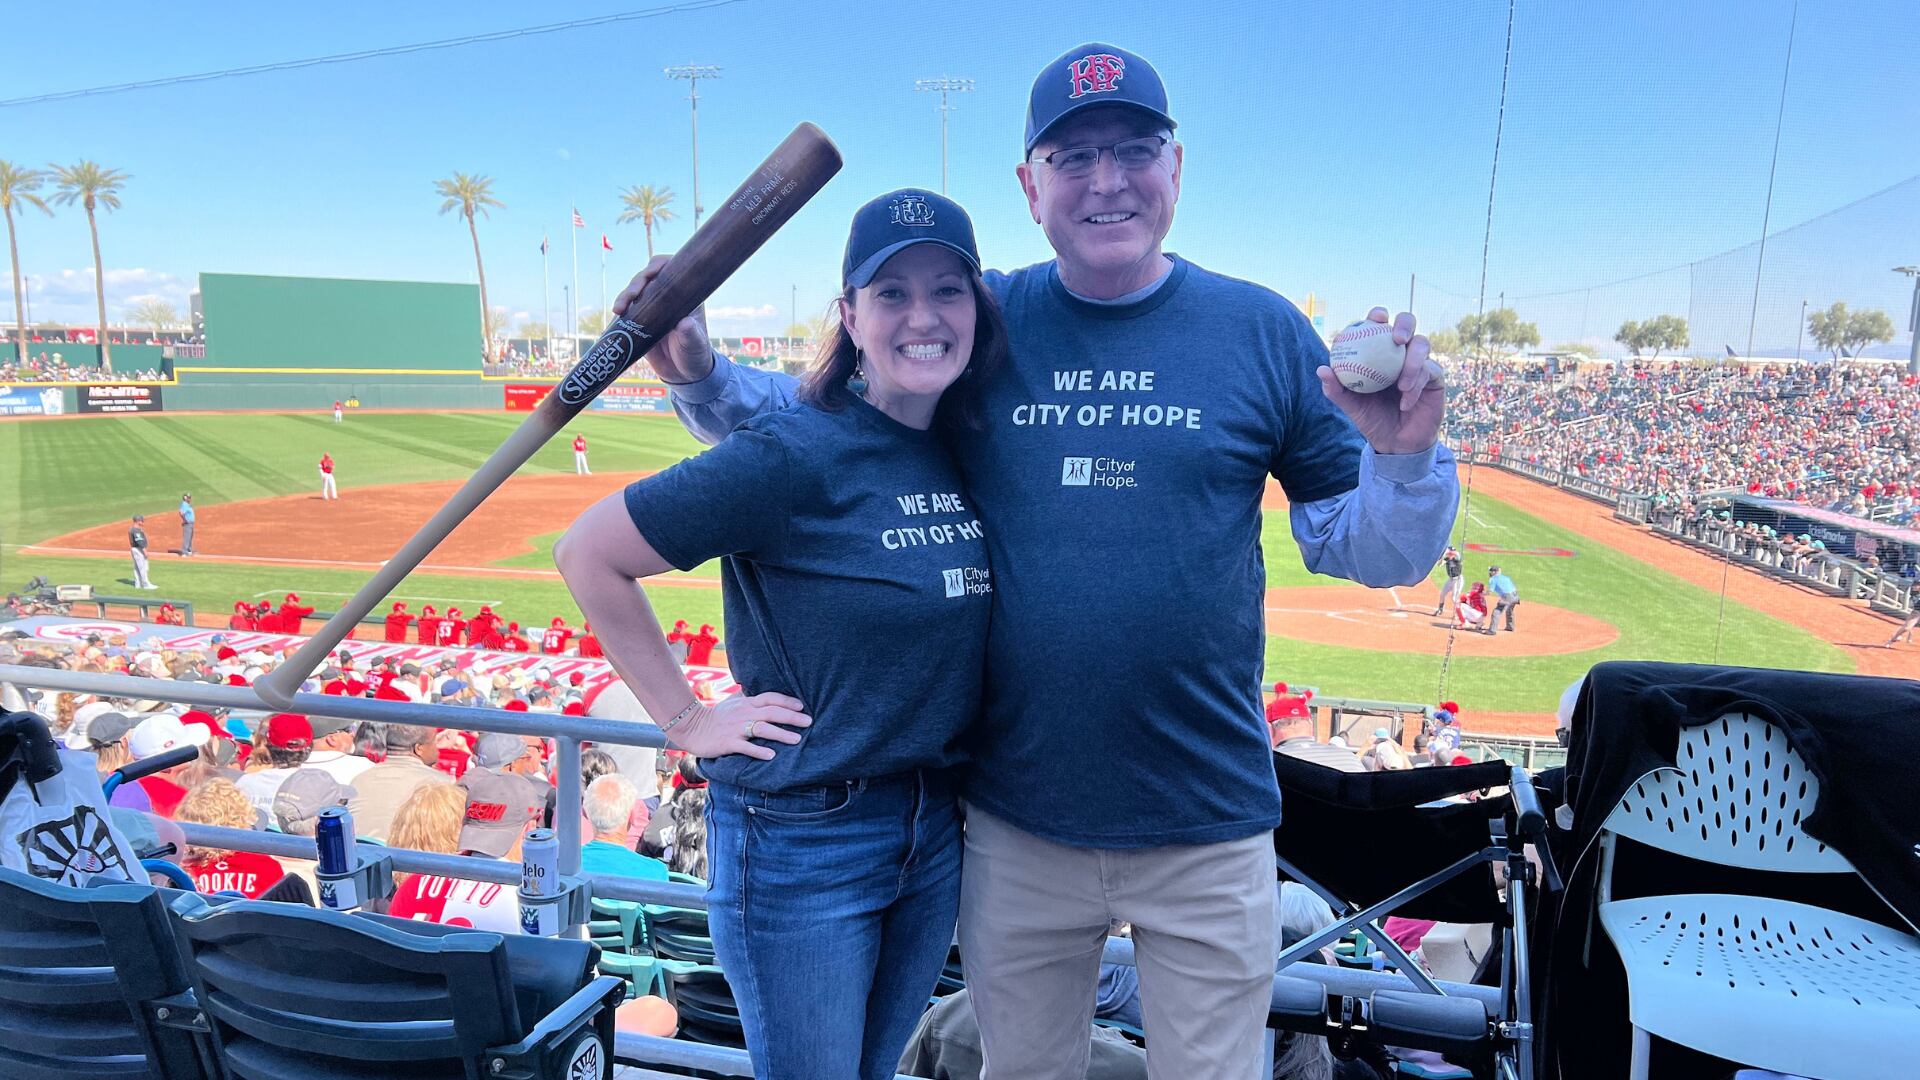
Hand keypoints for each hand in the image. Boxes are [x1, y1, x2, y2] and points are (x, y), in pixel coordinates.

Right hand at [613, 254, 714, 383]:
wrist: (683, 374)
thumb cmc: (695, 355)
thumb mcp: (696, 345)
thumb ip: (692, 334)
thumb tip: (684, 323)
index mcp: (685, 294)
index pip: (671, 269)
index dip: (658, 266)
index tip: (650, 273)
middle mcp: (667, 296)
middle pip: (647, 278)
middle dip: (636, 283)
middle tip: (630, 296)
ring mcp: (651, 307)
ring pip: (634, 293)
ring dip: (624, 297)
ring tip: (618, 309)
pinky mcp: (638, 320)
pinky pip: (626, 311)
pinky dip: (619, 311)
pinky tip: (613, 318)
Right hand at [663, 691, 811, 760]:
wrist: (691, 727)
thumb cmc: (715, 717)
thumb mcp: (733, 703)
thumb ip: (749, 699)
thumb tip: (766, 696)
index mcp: (746, 703)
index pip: (770, 698)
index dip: (786, 701)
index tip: (801, 706)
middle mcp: (743, 713)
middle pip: (771, 712)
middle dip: (791, 717)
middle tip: (808, 722)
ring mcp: (736, 728)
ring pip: (762, 729)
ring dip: (780, 734)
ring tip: (796, 739)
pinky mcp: (728, 743)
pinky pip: (746, 747)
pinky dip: (759, 751)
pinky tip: (771, 755)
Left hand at [1317, 307, 1445, 454]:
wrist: (1394, 442)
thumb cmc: (1371, 417)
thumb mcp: (1351, 405)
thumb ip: (1336, 388)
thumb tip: (1321, 369)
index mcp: (1379, 350)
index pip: (1379, 325)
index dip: (1378, 315)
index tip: (1376, 318)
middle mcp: (1401, 351)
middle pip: (1408, 323)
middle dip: (1405, 324)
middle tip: (1398, 339)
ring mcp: (1421, 361)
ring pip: (1422, 345)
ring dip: (1412, 363)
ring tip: (1400, 385)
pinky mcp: (1435, 376)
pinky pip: (1429, 372)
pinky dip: (1416, 386)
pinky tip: (1405, 402)